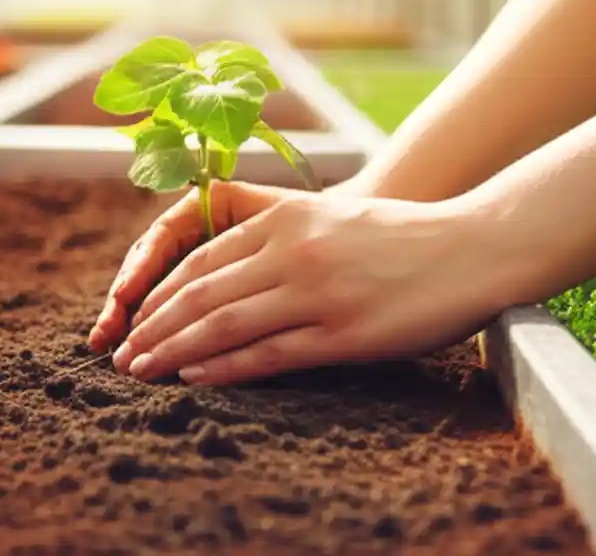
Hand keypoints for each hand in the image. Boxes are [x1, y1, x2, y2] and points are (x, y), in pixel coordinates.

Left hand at [96, 187, 523, 385]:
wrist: (472, 248)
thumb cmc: (402, 237)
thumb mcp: (332, 217)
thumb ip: (282, 236)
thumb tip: (231, 272)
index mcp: (286, 219)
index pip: (201, 258)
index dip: (160, 292)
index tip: (134, 317)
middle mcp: (293, 251)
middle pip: (201, 293)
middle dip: (153, 326)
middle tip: (123, 354)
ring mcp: (316, 292)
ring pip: (223, 324)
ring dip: (173, 351)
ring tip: (142, 371)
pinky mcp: (342, 333)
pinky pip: (268, 355)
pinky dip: (223, 369)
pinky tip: (194, 379)